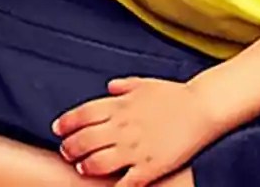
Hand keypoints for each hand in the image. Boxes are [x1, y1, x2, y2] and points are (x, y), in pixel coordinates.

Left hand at [53, 77, 221, 185]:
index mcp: (119, 105)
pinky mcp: (150, 167)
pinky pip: (126, 183)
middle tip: (66, 152)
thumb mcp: (144, 84)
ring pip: (97, 163)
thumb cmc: (174, 94)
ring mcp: (135, 148)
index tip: (57, 129)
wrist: (203, 107)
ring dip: (85, 166)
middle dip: (70, 148)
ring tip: (82, 168)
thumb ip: (123, 86)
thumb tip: (109, 86)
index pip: (81, 115)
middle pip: (84, 140)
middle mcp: (122, 126)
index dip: (66, 123)